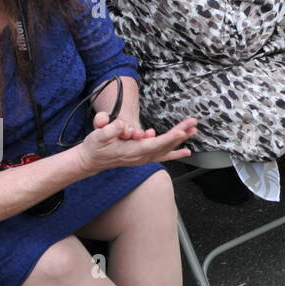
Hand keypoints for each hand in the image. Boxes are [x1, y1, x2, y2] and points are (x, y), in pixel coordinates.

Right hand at [78, 117, 197, 174]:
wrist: (91, 161)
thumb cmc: (95, 147)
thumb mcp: (98, 136)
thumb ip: (111, 130)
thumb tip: (125, 127)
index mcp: (132, 151)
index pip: (154, 145)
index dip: (169, 139)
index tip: (181, 133)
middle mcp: (141, 156)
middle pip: (165, 144)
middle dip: (180, 133)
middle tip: (193, 124)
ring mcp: (143, 158)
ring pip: (166, 148)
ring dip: (181, 139)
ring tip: (193, 130)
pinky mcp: (143, 157)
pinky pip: (163, 155)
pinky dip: (175, 152)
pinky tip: (186, 151)